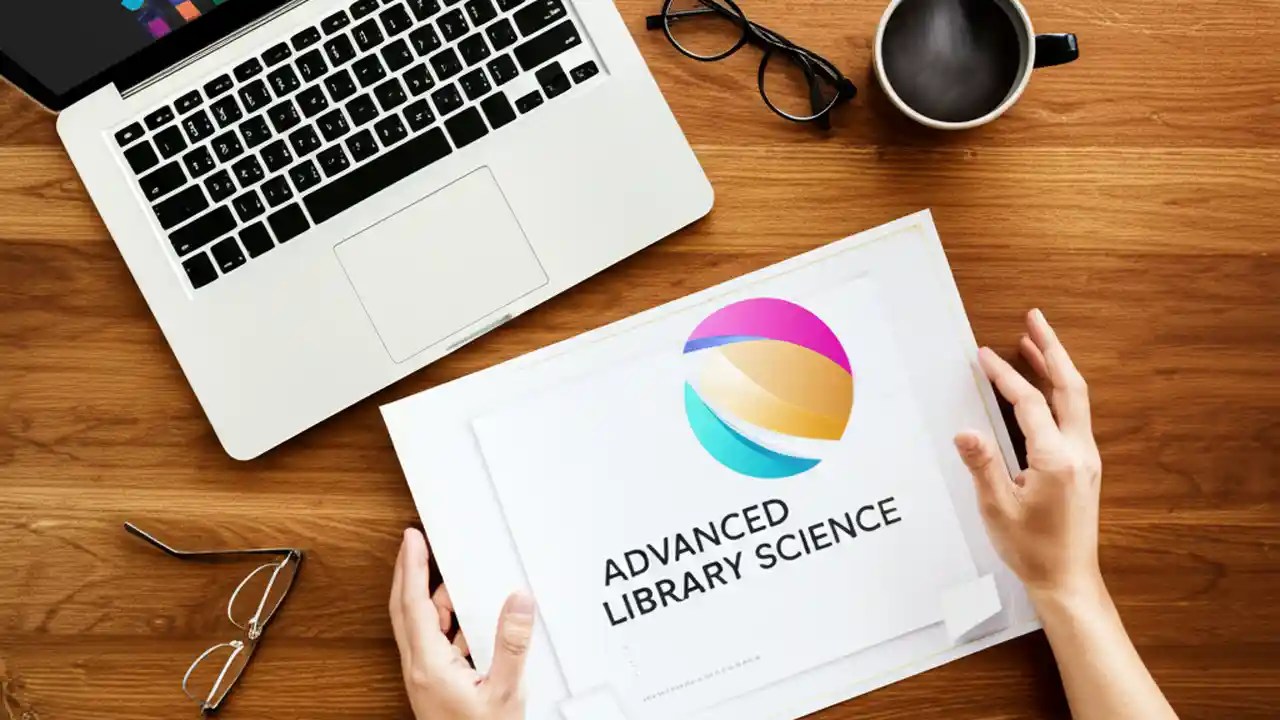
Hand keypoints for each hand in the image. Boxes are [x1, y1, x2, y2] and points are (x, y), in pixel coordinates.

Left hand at [390, 528, 535, 719]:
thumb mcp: (505, 691)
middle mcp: (420, 668)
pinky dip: (446, 623)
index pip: (413, 603)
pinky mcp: (435, 685)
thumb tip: (518, 602)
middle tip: (418, 544)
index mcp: (429, 665)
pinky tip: (468, 622)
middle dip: (410, 573)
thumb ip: (511, 644)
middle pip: (407, 609)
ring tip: (457, 582)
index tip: (411, 539)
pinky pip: (435, 643)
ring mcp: (425, 677)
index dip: (411, 567)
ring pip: (421, 626)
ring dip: (433, 600)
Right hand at [954, 309, 1103, 604]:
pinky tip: (1043, 386)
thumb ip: (982, 465)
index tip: (983, 355)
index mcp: (1056, 459)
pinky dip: (1059, 391)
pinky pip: (1074, 415)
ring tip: (1035, 342)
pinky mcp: (1084, 466)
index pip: (1029, 403)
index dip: (1005, 376)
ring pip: (1075, 398)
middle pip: (1068, 386)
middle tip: (1034, 318)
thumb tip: (965, 431)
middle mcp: (1078, 452)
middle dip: (1051, 349)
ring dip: (1056, 366)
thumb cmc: (1031, 549)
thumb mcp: (996, 508)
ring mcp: (1086, 458)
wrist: (1068, 579)